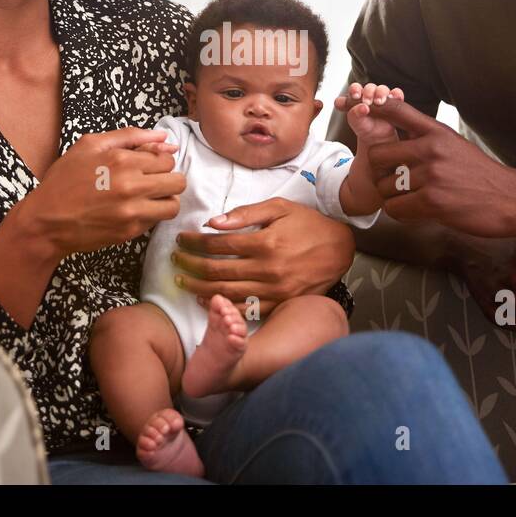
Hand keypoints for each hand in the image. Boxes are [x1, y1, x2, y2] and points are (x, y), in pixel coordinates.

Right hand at [20, 127, 183, 256]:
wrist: (46, 221)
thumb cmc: (65, 180)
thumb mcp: (90, 145)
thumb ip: (130, 136)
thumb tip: (164, 138)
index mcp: (123, 160)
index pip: (167, 159)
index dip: (159, 162)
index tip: (147, 166)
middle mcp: (132, 186)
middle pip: (178, 181)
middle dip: (168, 179)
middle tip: (151, 182)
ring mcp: (132, 211)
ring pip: (173, 205)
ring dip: (165, 200)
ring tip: (148, 198)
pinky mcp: (130, 231)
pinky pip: (157, 221)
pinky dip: (150, 215)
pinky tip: (133, 210)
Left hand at [173, 198, 353, 313]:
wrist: (340, 248)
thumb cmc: (308, 224)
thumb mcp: (280, 207)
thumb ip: (246, 213)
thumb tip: (213, 222)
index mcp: (265, 242)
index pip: (218, 244)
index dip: (194, 243)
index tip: (181, 240)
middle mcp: (267, 269)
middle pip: (216, 271)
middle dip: (190, 265)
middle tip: (175, 260)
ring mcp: (273, 290)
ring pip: (226, 293)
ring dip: (199, 288)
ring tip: (182, 282)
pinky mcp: (280, 303)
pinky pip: (245, 309)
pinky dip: (223, 306)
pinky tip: (207, 301)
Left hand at [334, 82, 404, 146]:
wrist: (378, 138)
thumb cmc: (365, 128)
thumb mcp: (357, 124)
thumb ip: (355, 115)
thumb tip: (362, 107)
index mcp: (357, 98)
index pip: (354, 89)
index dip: (354, 90)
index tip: (355, 96)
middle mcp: (370, 95)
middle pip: (369, 87)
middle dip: (368, 92)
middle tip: (367, 102)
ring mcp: (382, 97)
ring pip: (382, 89)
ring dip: (381, 93)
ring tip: (379, 102)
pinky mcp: (394, 101)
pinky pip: (396, 94)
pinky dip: (396, 94)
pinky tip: (394, 98)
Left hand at [364, 99, 515, 237]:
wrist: (511, 200)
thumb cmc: (480, 174)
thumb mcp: (454, 145)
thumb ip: (425, 138)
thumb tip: (395, 132)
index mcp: (436, 132)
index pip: (396, 109)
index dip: (373, 107)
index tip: (358, 108)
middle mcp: (431, 149)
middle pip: (376, 155)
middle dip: (380, 173)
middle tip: (393, 182)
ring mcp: (431, 175)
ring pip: (384, 187)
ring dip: (392, 198)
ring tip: (411, 199)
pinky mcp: (433, 201)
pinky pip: (395, 209)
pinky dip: (401, 214)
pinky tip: (416, 212)